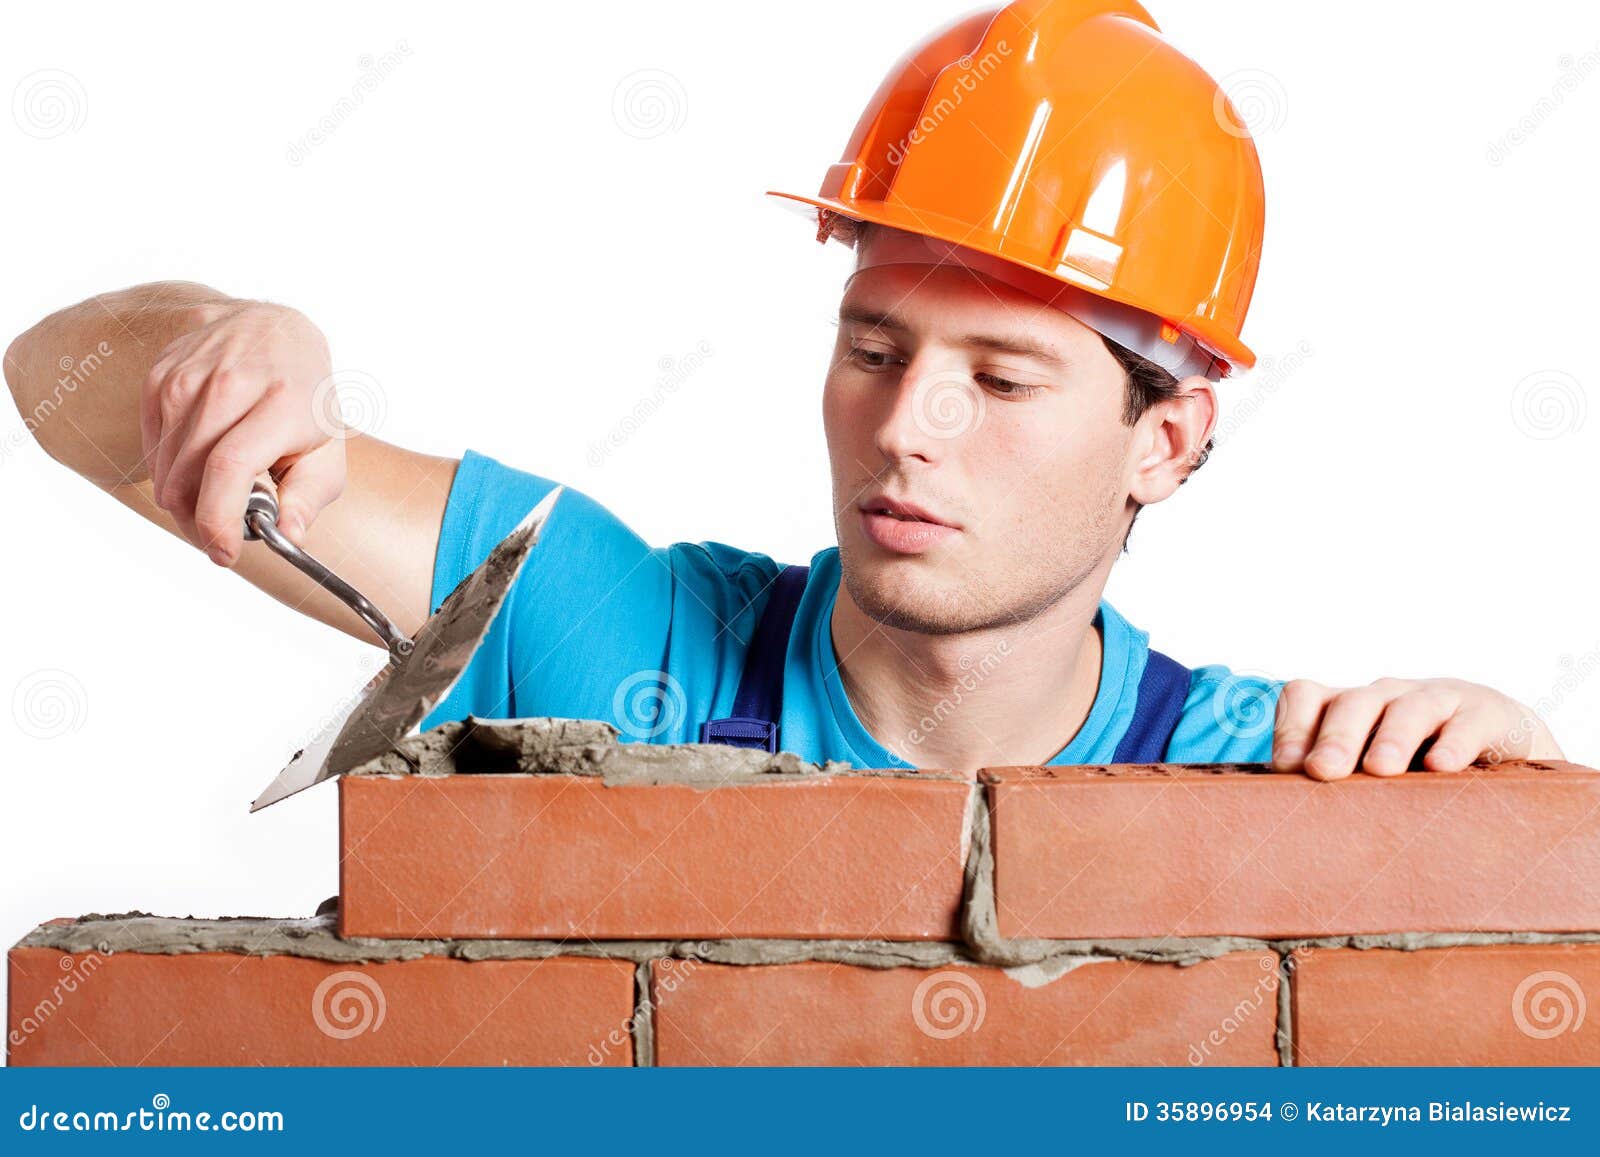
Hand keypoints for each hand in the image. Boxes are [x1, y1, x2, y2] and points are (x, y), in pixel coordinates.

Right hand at [140, 300, 343, 564]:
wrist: (274, 330)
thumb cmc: (304, 400)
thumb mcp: (327, 450)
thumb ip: (308, 498)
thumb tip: (287, 537)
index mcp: (282, 401)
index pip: (231, 466)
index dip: (219, 519)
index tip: (223, 552)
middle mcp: (232, 382)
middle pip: (190, 473)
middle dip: (199, 521)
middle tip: (219, 536)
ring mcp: (189, 375)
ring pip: (165, 466)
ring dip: (182, 500)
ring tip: (215, 496)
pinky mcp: (160, 377)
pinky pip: (152, 447)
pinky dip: (169, 471)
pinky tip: (197, 466)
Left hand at [1271, 677, 1564, 779]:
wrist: (1500, 745)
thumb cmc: (1416, 766)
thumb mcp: (1371, 774)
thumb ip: (1335, 788)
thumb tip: (1285, 823)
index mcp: (1347, 710)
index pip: (1306, 698)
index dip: (1291, 728)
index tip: (1286, 767)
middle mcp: (1384, 698)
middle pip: (1352, 704)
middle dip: (1335, 738)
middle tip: (1323, 771)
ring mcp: (1435, 700)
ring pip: (1407, 708)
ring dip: (1391, 738)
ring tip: (1380, 769)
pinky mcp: (1484, 713)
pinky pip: (1467, 722)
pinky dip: (1455, 743)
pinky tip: (1442, 767)